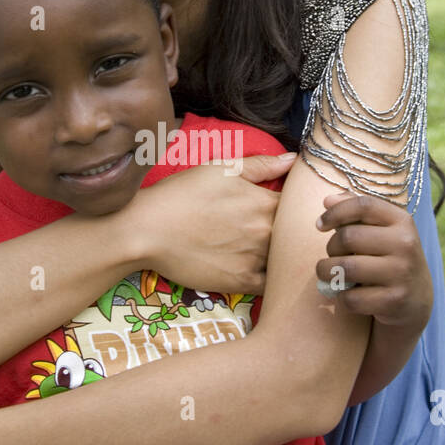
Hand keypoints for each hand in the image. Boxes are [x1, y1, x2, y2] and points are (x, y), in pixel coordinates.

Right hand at [142, 152, 296, 295]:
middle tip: (271, 231)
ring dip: (280, 257)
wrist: (147, 230)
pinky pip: (270, 285)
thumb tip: (294, 160)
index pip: (297, 207)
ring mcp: (256, 259)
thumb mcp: (220, 168)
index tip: (283, 210)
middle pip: (293, 235)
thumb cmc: (181, 194)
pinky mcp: (242, 282)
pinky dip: (270, 280)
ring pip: (283, 260)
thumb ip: (261, 165)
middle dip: (289, 233)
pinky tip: (261, 272)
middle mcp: (266, 232)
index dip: (292, 208)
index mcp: (265, 203)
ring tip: (262, 251)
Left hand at [315, 192, 432, 329]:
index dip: (335, 212)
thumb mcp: (382, 231)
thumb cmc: (389, 258)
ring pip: (345, 268)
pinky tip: (348, 294)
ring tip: (330, 273)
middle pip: (348, 237)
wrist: (418, 298)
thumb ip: (356, 213)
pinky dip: (341, 297)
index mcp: (402, 221)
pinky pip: (350, 297)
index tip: (320, 225)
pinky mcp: (394, 301)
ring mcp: (401, 273)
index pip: (363, 205)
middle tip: (333, 256)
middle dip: (331, 247)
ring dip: (327, 272)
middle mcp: (405, 244)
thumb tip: (328, 200)